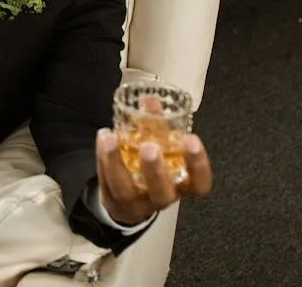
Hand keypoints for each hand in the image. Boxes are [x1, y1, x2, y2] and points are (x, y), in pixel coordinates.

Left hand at [95, 127, 212, 225]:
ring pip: (125, 189)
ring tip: (111, 138)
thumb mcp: (162, 149)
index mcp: (181, 185)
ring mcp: (134, 201)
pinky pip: (105, 180)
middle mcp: (160, 197)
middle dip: (155, 170)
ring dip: (115, 162)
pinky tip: (103, 138)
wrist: (128, 201)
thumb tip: (150, 100)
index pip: (199, 184)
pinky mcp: (112, 198)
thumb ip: (157, 126)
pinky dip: (102, 157)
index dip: (198, 164)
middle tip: (150, 146)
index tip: (191, 140)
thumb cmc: (152, 172)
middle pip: (161, 192)